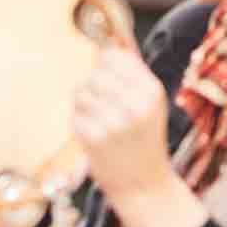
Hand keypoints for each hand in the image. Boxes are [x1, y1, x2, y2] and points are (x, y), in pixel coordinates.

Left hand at [73, 47, 173, 200]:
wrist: (143, 183)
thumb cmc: (143, 140)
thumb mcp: (149, 104)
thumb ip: (131, 74)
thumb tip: (109, 43)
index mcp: (151, 91)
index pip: (115, 58)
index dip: (104, 64)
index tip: (106, 75)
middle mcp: (134, 104)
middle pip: (94, 73)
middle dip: (92, 85)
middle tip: (101, 103)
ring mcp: (113, 121)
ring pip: (80, 92)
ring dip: (83, 103)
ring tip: (98, 118)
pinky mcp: (93, 137)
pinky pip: (74, 114)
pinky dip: (79, 121)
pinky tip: (93, 132)